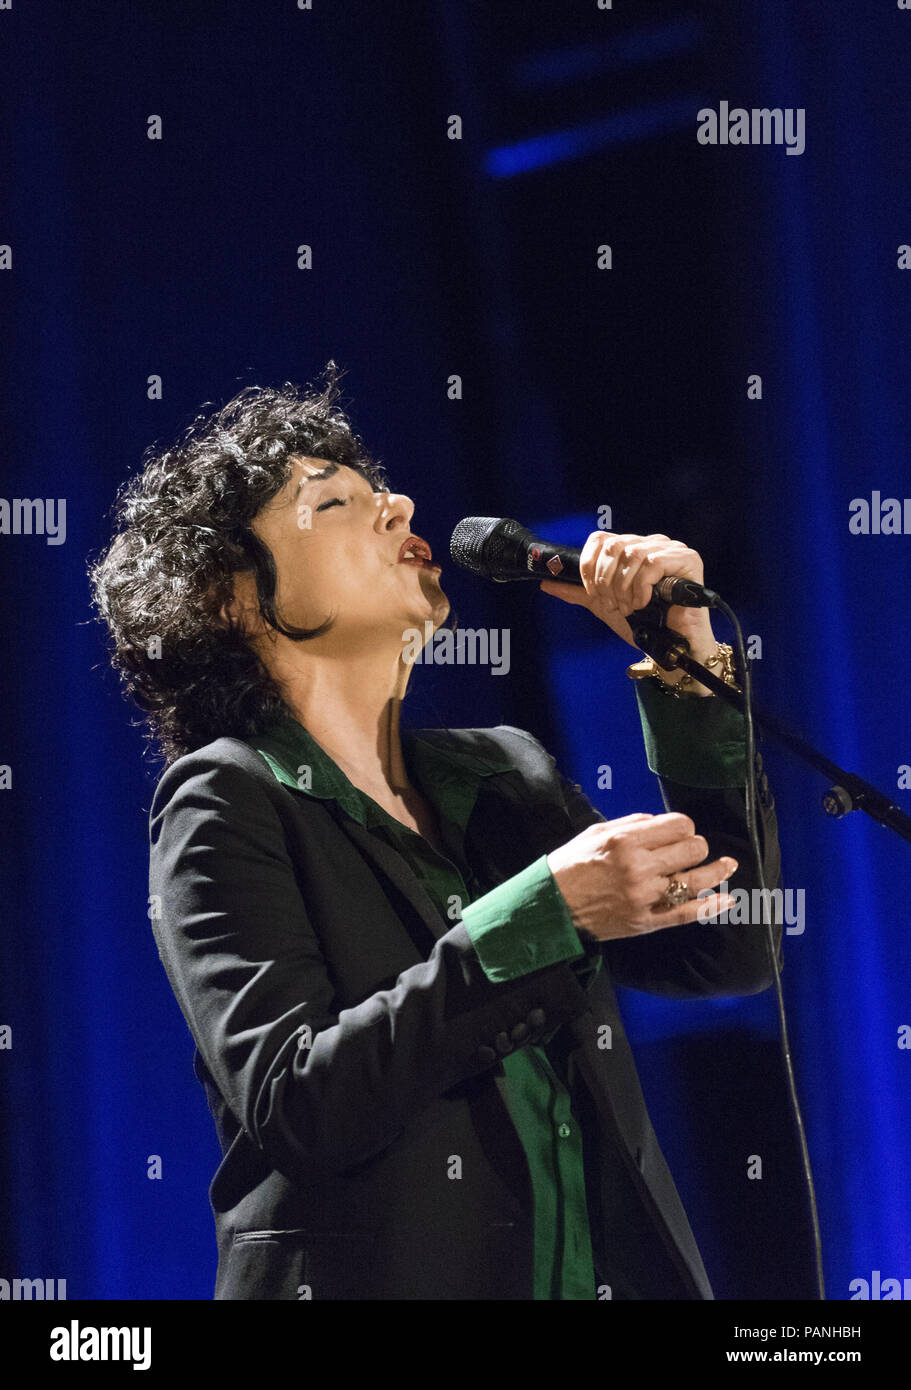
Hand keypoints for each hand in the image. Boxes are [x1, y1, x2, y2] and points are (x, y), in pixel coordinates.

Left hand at [539, 530, 713, 652]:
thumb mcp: (604, 605)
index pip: (600, 539)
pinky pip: (652, 564)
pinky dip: (642, 588)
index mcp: (633, 547)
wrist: (671, 646)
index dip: (590, 566)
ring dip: (624, 588)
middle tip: (614, 604)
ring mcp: (671, 549)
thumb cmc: (644, 624)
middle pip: (613, 546)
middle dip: (606, 581)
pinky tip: (645, 603)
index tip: (595, 594)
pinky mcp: (687, 559)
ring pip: (631, 554)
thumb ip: (579, 592)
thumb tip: (547, 583)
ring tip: (630, 607)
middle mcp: (652, 543)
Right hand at [546, 812, 736, 940]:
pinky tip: (726, 899)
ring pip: (696, 879)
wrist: (550, 907)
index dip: (684, 826)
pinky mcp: (646, 921)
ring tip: (728, 864)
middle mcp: (639, 867)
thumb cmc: (569, 866)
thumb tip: (661, 822)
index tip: (680, 831)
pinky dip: (711, 907)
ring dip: (717, 870)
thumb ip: (631, 824)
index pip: (679, 826)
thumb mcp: (595, 833)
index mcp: (626, 841)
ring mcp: (645, 897)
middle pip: (692, 849)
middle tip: (690, 848)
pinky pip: (688, 914)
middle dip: (696, 845)